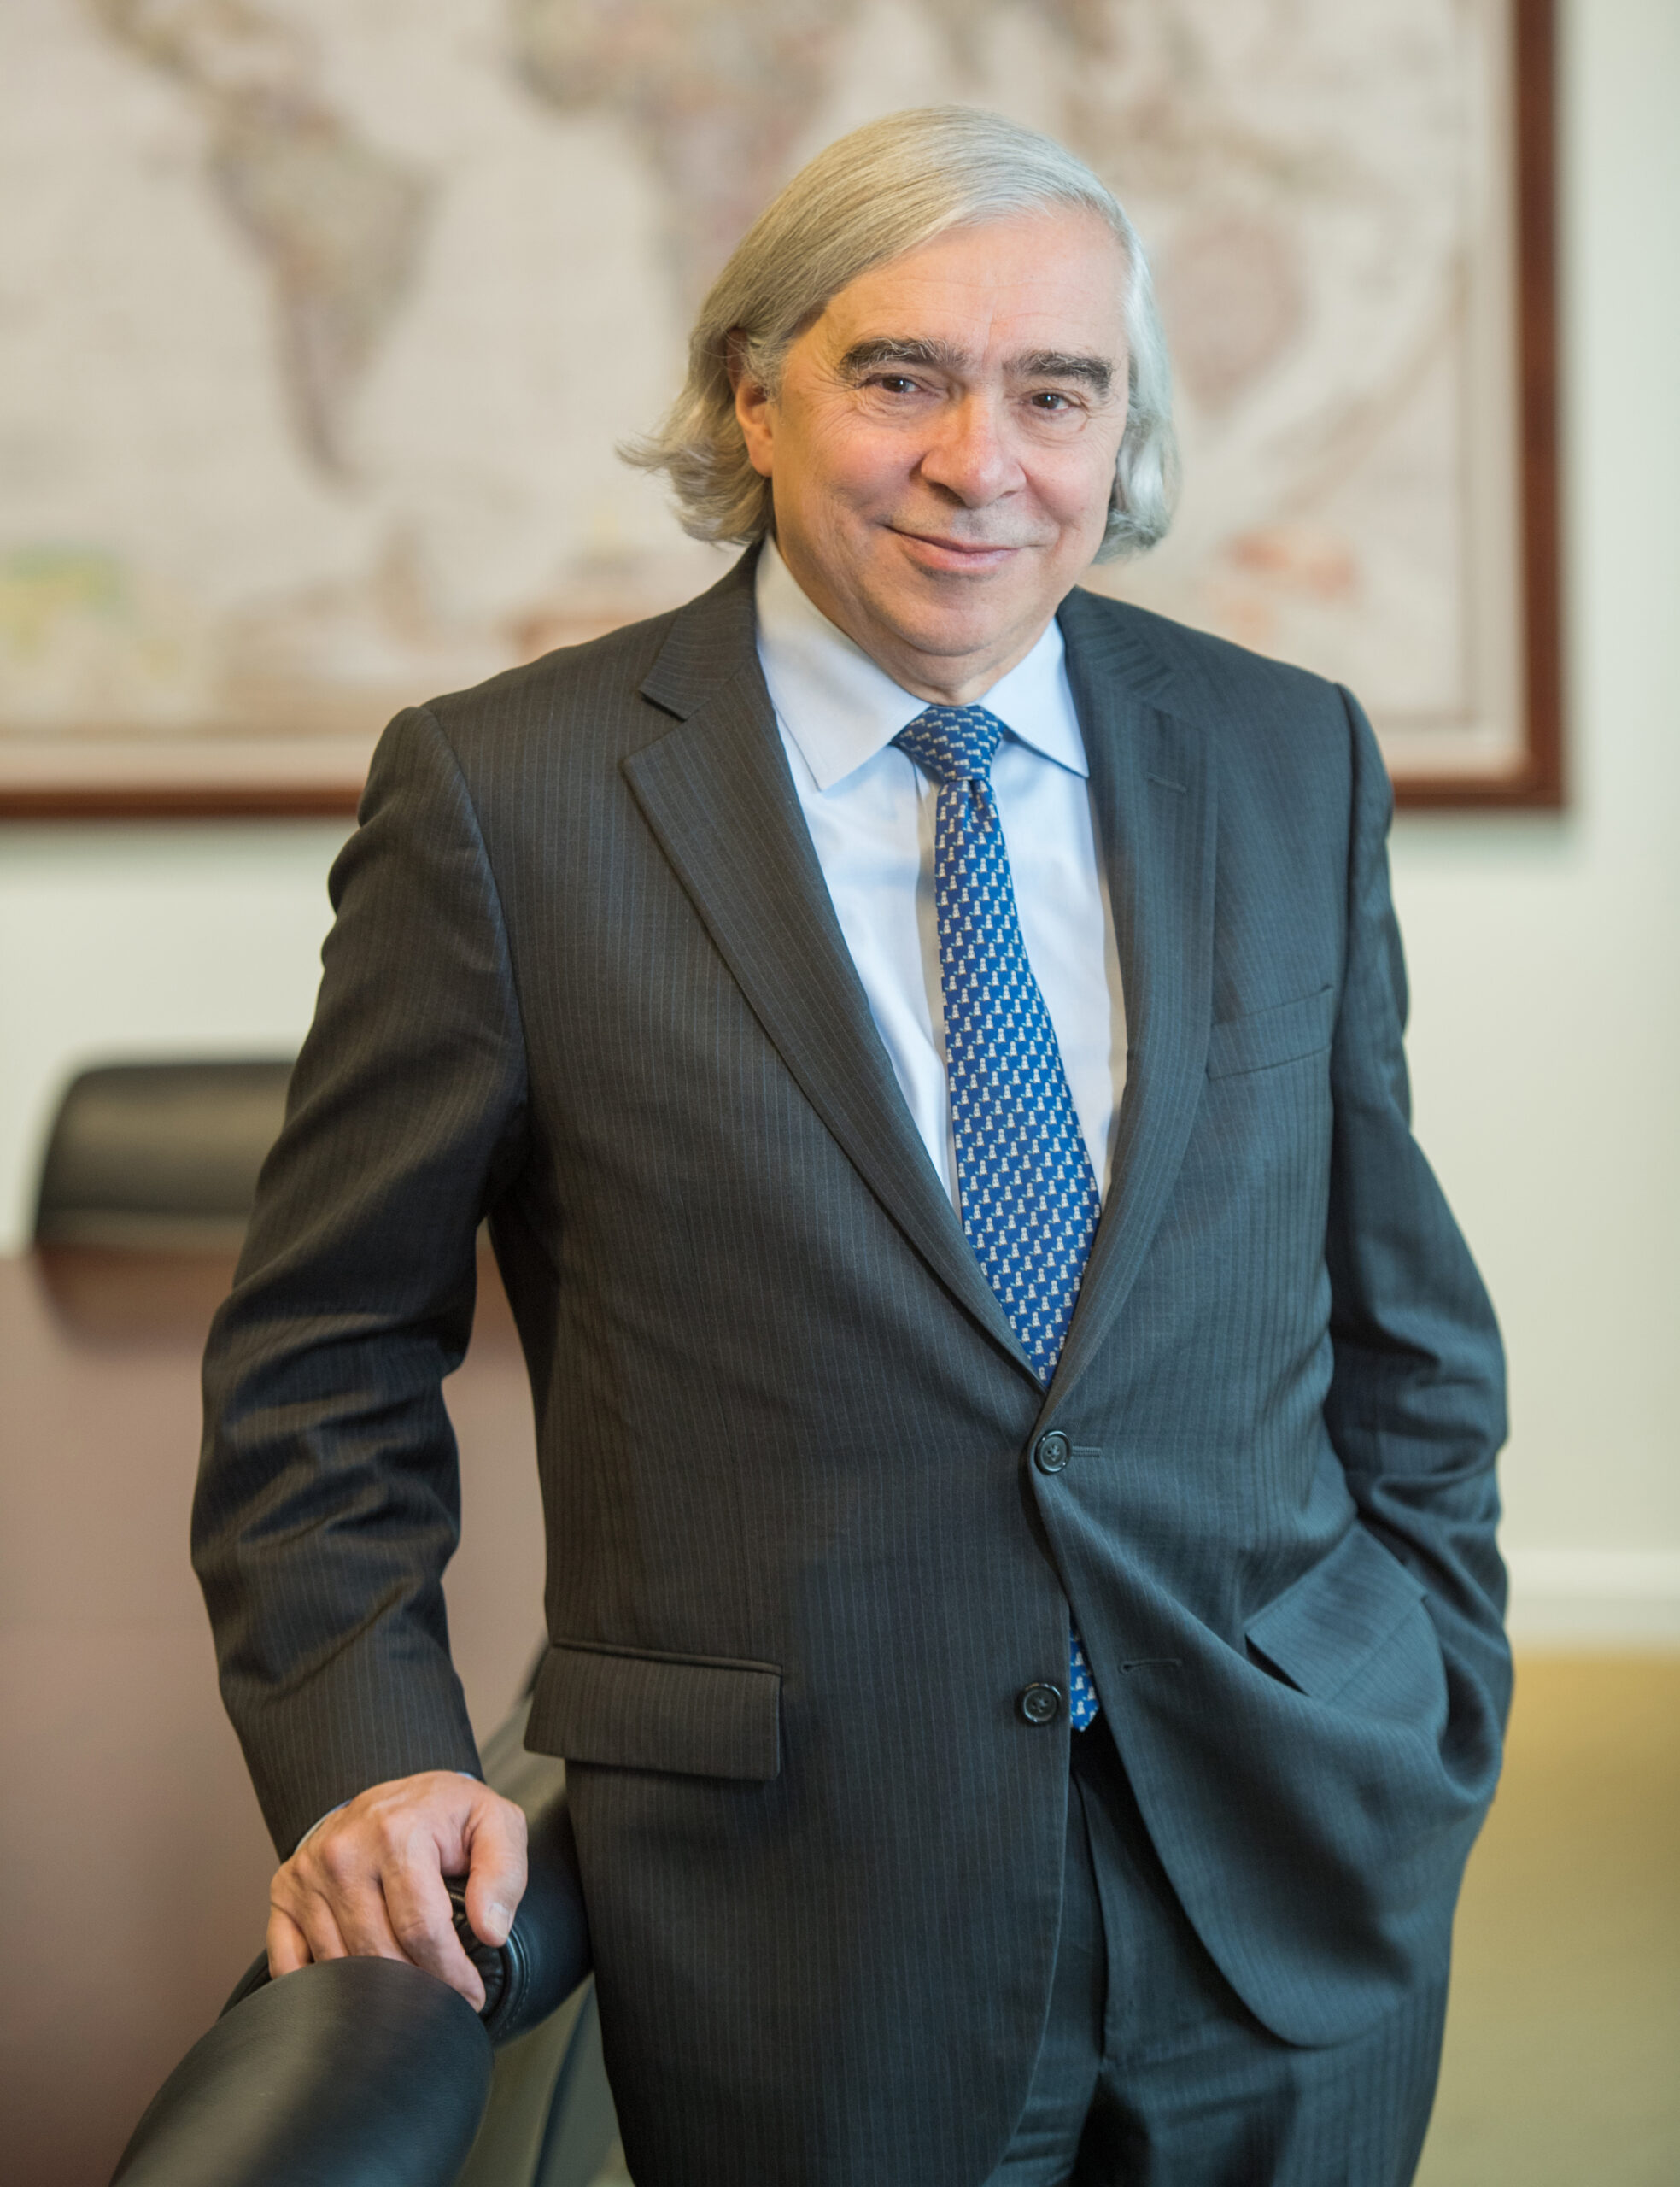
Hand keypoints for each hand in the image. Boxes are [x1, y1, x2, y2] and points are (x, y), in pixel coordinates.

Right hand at [267, 1770, 527, 2010]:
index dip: (450, 1975)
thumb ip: (503, 1873)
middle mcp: (344, 1852)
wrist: (398, 1796)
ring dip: (374, 1992)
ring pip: (337, 1966)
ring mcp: (308, 1873)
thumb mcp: (495, 1824)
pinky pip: (289, 1963)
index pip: (421, 1930)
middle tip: (442, 2000)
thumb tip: (491, 1930)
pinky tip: (352, 1986)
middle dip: (417, 1989)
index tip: (469, 1996)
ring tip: (406, 1993)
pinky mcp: (284, 1891)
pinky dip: (318, 1988)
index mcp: (397, 1832)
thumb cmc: (447, 1815)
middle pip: (378, 1954)